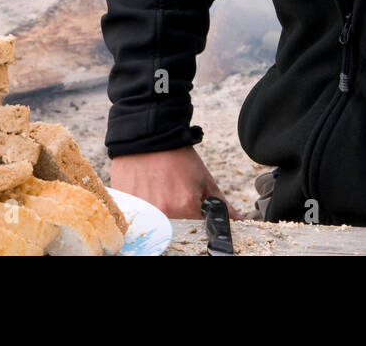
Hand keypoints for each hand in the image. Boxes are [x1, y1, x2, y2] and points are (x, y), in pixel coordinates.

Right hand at [110, 145, 241, 220]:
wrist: (147, 136)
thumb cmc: (176, 156)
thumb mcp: (204, 178)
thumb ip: (222, 205)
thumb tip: (240, 221)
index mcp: (186, 206)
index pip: (196, 228)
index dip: (194, 217)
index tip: (187, 205)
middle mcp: (163, 212)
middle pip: (173, 228)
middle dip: (176, 216)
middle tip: (170, 194)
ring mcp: (142, 211)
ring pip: (154, 224)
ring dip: (157, 213)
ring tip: (156, 191)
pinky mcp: (126, 207)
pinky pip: (135, 219)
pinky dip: (140, 211)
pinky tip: (143, 192)